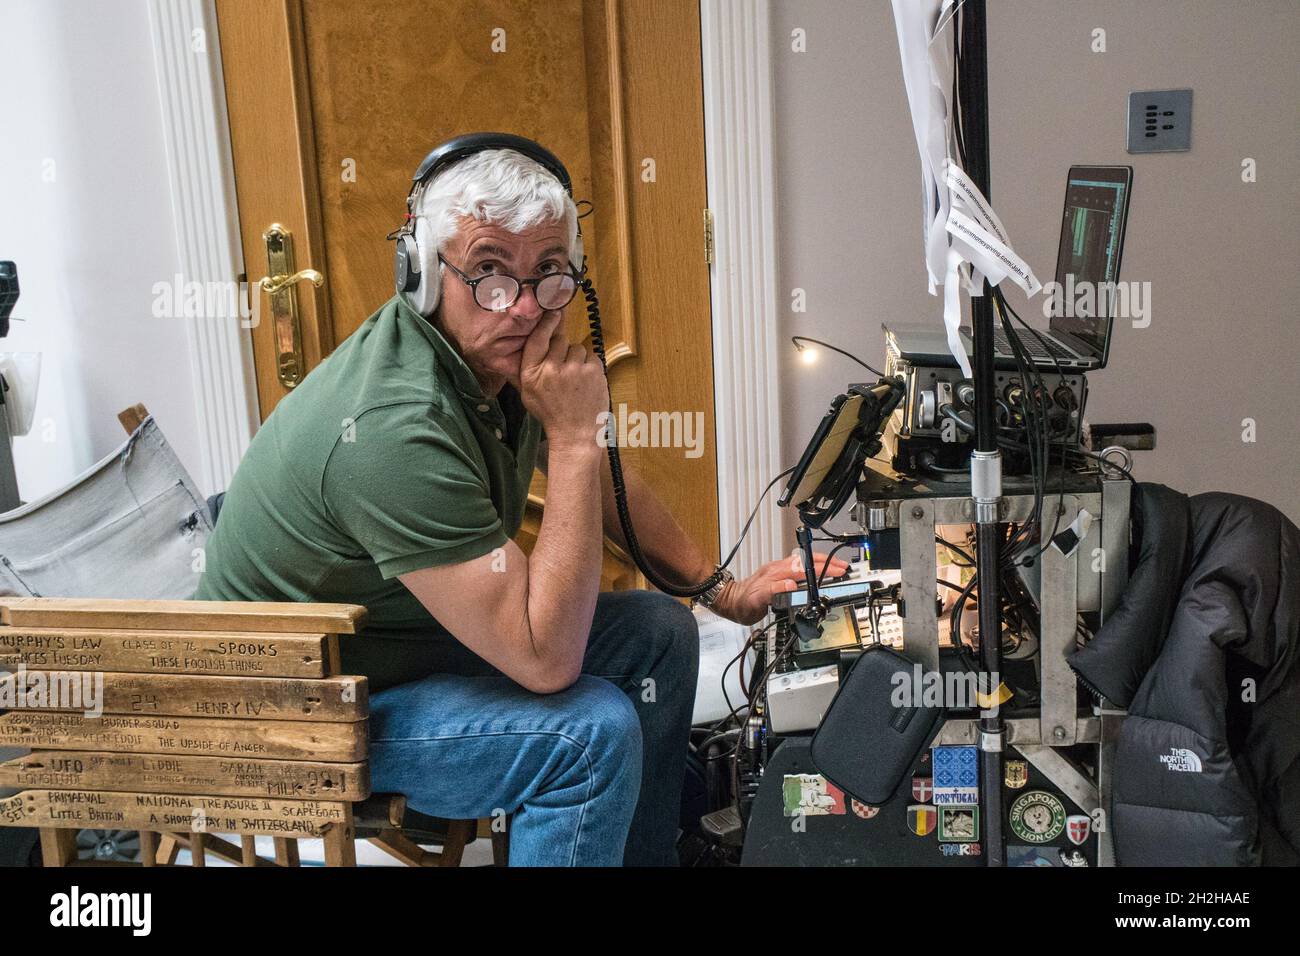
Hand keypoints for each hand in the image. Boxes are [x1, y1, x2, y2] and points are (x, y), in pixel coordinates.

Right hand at [518, 311, 606, 452]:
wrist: (575, 434)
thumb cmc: (551, 413)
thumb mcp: (528, 394)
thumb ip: (526, 369)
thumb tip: (526, 340)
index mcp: (532, 374)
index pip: (537, 339)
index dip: (546, 323)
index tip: (553, 312)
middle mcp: (551, 369)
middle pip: (559, 340)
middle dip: (562, 349)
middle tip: (564, 369)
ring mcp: (574, 370)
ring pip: (577, 348)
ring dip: (577, 359)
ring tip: (575, 379)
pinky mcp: (593, 371)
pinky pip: (592, 357)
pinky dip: (590, 367)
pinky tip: (585, 383)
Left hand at [712, 551, 850, 625]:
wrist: (731, 601)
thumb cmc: (742, 603)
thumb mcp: (757, 601)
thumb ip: (773, 591)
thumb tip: (791, 585)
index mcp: (775, 574)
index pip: (802, 568)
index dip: (820, 568)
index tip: (835, 571)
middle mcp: (778, 569)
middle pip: (806, 561)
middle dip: (826, 562)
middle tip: (843, 568)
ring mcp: (778, 570)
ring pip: (804, 562)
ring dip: (821, 563)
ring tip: (836, 568)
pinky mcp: (778, 574)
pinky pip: (799, 567)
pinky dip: (813, 567)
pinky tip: (819, 572)